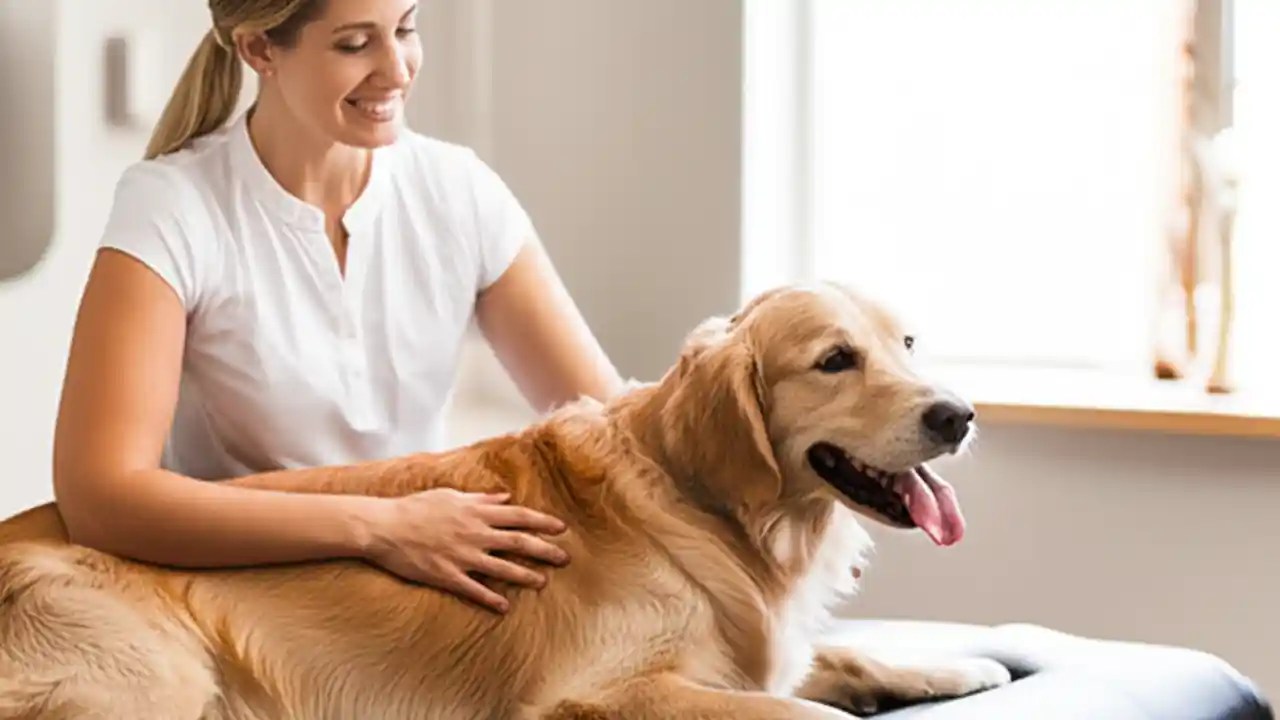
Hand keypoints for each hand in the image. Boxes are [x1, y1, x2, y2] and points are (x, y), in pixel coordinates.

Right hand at [360, 488, 569, 612]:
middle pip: (519, 542)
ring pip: (503, 567)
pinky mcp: (447, 575)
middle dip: (545, 550)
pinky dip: (491, 598)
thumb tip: (504, 498)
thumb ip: (480, 498)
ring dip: (526, 575)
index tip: (561, 528)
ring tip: (543, 582)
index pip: (518, 516)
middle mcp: (475, 533)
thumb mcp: (450, 495)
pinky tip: (505, 607)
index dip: (542, 522)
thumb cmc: (415, 507)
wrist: (384, 526)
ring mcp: (462, 555)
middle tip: (565, 558)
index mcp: (476, 511)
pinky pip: (474, 589)